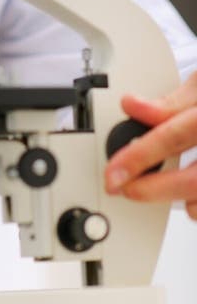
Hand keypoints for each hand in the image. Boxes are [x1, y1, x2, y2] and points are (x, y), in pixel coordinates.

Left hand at [104, 70, 196, 219]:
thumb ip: (173, 101)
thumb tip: (133, 106)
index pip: (174, 135)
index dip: (140, 155)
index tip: (114, 171)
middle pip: (194, 179)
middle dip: (154, 188)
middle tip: (125, 187)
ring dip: (180, 200)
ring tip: (155, 191)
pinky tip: (189, 202)